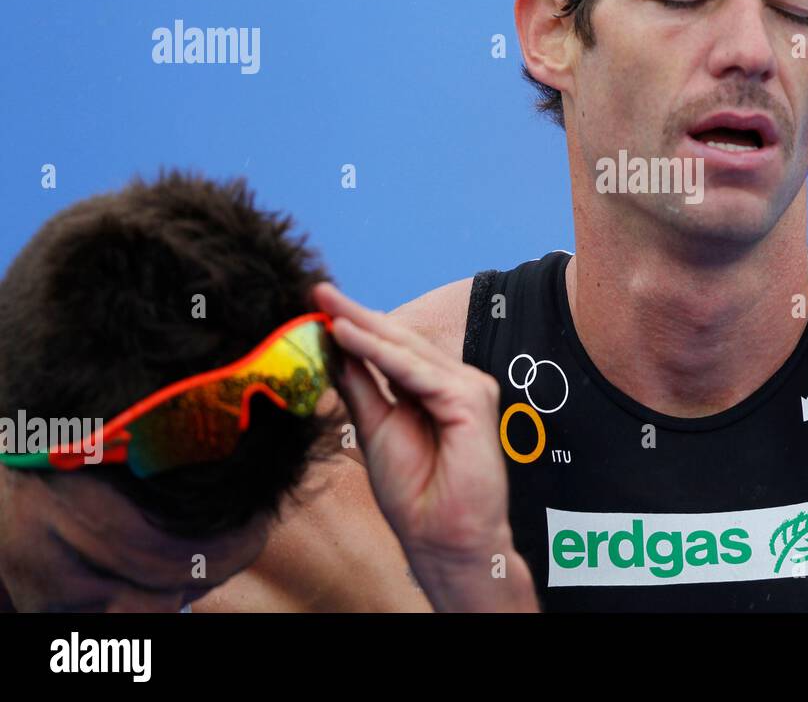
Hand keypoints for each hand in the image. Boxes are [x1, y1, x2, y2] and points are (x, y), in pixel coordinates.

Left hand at [311, 282, 536, 609]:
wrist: (443, 538)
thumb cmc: (416, 493)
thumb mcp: (376, 428)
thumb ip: (361, 388)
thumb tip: (336, 348)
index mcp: (436, 390)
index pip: (393, 349)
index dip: (358, 326)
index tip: (321, 303)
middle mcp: (456, 383)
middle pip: (401, 341)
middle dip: (357, 315)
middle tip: (320, 289)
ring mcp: (468, 389)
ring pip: (407, 351)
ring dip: (364, 326)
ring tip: (328, 306)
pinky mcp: (469, 401)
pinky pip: (415, 371)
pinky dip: (380, 352)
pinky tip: (349, 334)